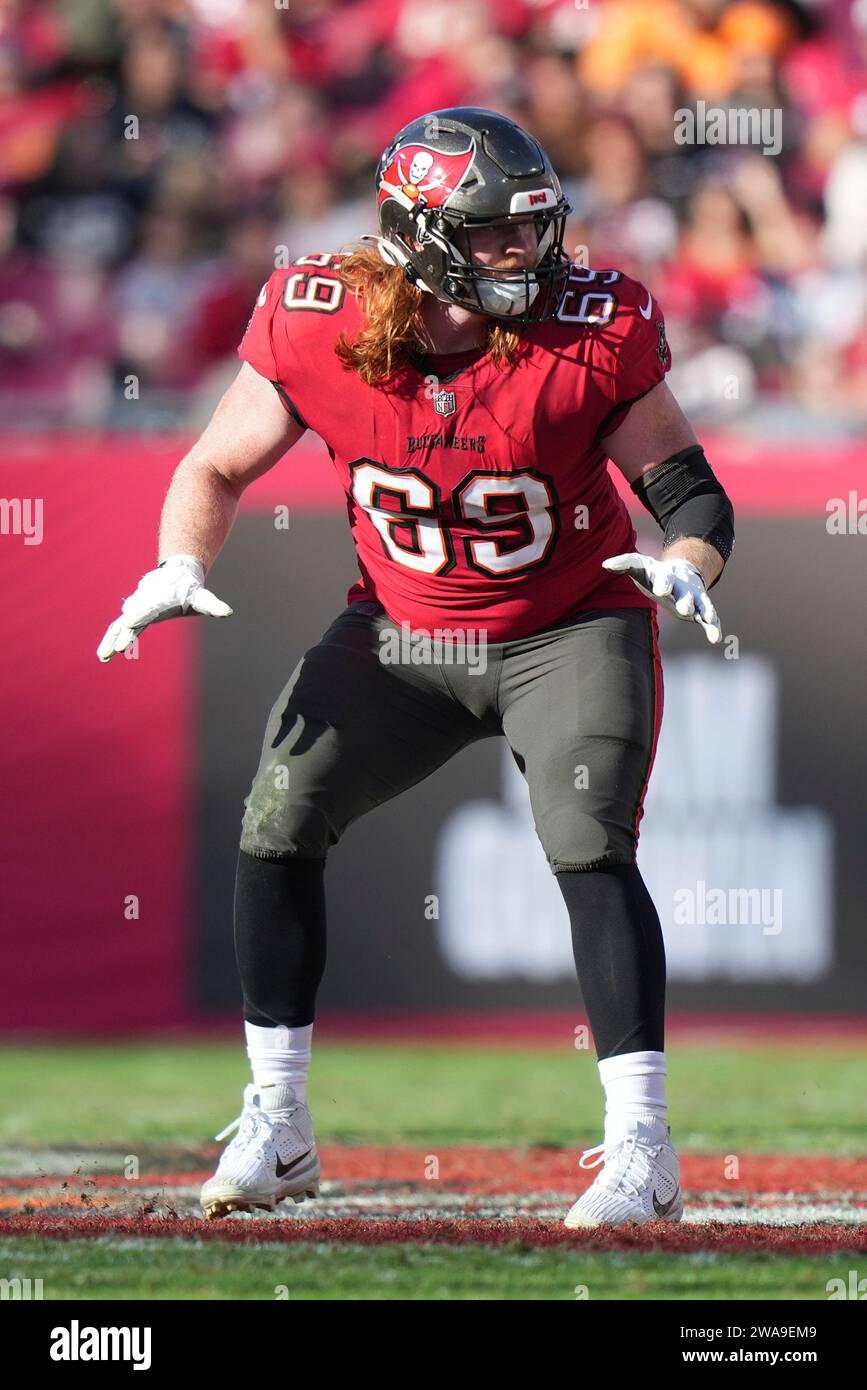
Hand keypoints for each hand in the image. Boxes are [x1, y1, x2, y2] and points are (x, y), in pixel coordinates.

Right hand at [97, 554, 231, 661]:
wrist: (176, 576)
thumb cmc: (190, 591)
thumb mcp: (202, 598)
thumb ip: (212, 605)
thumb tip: (227, 612)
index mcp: (160, 599)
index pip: (149, 607)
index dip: (140, 613)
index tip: (129, 620)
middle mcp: (145, 604)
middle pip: (132, 618)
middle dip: (125, 631)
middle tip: (118, 645)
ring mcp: (136, 611)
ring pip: (120, 625)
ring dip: (111, 640)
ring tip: (103, 656)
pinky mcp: (133, 617)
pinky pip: (118, 629)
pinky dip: (110, 640)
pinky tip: (103, 656)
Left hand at [602, 551, 721, 644]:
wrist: (681, 571)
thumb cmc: (654, 573)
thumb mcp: (640, 566)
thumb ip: (624, 564)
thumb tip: (605, 564)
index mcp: (666, 575)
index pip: (665, 577)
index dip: (663, 583)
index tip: (661, 590)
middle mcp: (682, 585)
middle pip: (685, 592)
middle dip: (685, 600)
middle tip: (684, 609)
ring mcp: (694, 596)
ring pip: (701, 604)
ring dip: (704, 612)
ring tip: (707, 620)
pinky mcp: (701, 606)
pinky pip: (709, 616)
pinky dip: (713, 626)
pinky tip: (716, 639)